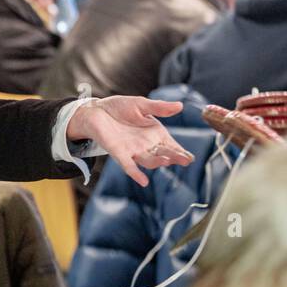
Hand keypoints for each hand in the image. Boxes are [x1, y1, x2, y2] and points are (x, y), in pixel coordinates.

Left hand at [67, 96, 194, 187]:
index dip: (181, 152)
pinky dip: (135, 173)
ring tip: (167, 160)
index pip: (171, 146)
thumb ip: (159, 108)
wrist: (96, 110)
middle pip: (163, 154)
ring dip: (158, 162)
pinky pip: (128, 165)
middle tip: (185, 160)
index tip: (190, 158)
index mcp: (155, 134)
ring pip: (148, 160)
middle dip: (174, 157)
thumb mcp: (141, 105)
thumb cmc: (119, 108)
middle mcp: (146, 145)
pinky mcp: (118, 153)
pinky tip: (143, 181)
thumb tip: (180, 106)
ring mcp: (133, 150)